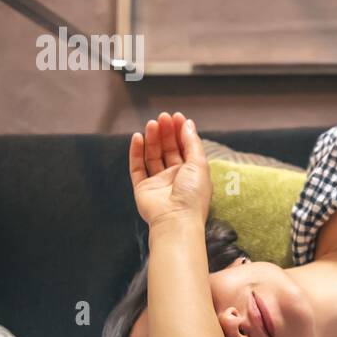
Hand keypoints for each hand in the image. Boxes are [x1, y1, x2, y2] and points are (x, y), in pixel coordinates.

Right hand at [128, 112, 211, 226]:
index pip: (185, 148)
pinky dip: (136, 152)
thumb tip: (188, 123)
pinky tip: (138, 137)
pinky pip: (137, 167)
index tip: (177, 117)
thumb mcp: (199, 164)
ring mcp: (158, 183)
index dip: (181, 132)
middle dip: (166, 133)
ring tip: (151, 124)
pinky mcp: (142, 188)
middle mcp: (175, 177)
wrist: (176, 219)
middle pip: (168, 150)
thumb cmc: (193, 195)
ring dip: (152, 139)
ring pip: (153, 156)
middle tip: (163, 117)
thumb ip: (192, 143)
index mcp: (192, 173)